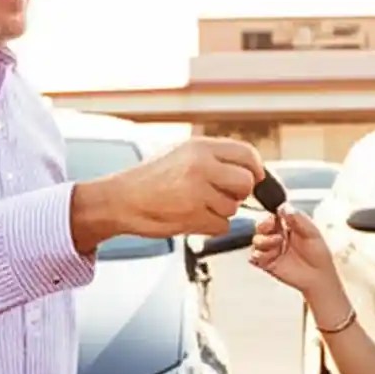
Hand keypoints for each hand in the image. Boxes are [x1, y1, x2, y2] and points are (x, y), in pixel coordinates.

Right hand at [117, 137, 263, 236]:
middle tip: (224, 195)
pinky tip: (190, 217)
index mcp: (199, 147)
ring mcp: (197, 191)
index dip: (255, 169)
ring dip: (220, 211)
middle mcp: (201, 165)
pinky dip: (210, 227)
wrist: (119, 200)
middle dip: (240, 193)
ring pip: (233, 208)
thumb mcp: (180, 153)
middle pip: (247, 182)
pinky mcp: (193, 216)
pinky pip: (222, 226)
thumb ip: (213, 157)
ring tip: (194, 205)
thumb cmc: (148, 179)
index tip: (253, 177)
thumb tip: (248, 167)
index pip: (247, 153)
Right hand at [249, 204, 337, 296]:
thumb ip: (298, 219)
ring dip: (264, 240)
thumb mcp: (311, 232)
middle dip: (263, 225)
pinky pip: (254, 257)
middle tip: (271, 226)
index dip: (270, 214)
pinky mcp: (267, 263)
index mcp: (287, 225)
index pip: (272, 215)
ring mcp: (271, 250)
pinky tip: (270, 255)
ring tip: (278, 243)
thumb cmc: (318, 253)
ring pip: (256, 240)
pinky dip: (258, 255)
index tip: (274, 216)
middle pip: (260, 226)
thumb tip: (284, 207)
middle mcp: (276, 236)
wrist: (319, 275)